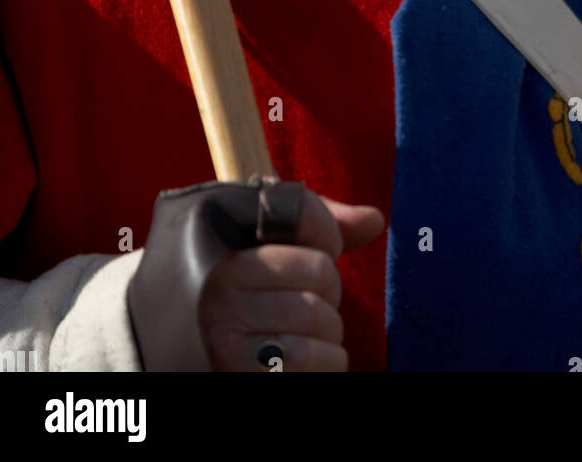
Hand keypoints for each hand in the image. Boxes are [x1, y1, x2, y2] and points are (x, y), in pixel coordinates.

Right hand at [197, 188, 383, 371]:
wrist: (205, 365)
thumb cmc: (257, 304)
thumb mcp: (275, 250)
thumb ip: (319, 227)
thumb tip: (375, 220)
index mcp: (226, 242)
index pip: (305, 211)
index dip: (327, 237)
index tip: (316, 254)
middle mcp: (219, 282)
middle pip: (320, 269)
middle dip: (328, 293)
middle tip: (302, 305)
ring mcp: (224, 329)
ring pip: (321, 316)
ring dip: (327, 334)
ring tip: (300, 335)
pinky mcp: (239, 371)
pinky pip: (312, 357)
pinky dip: (325, 364)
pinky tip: (300, 364)